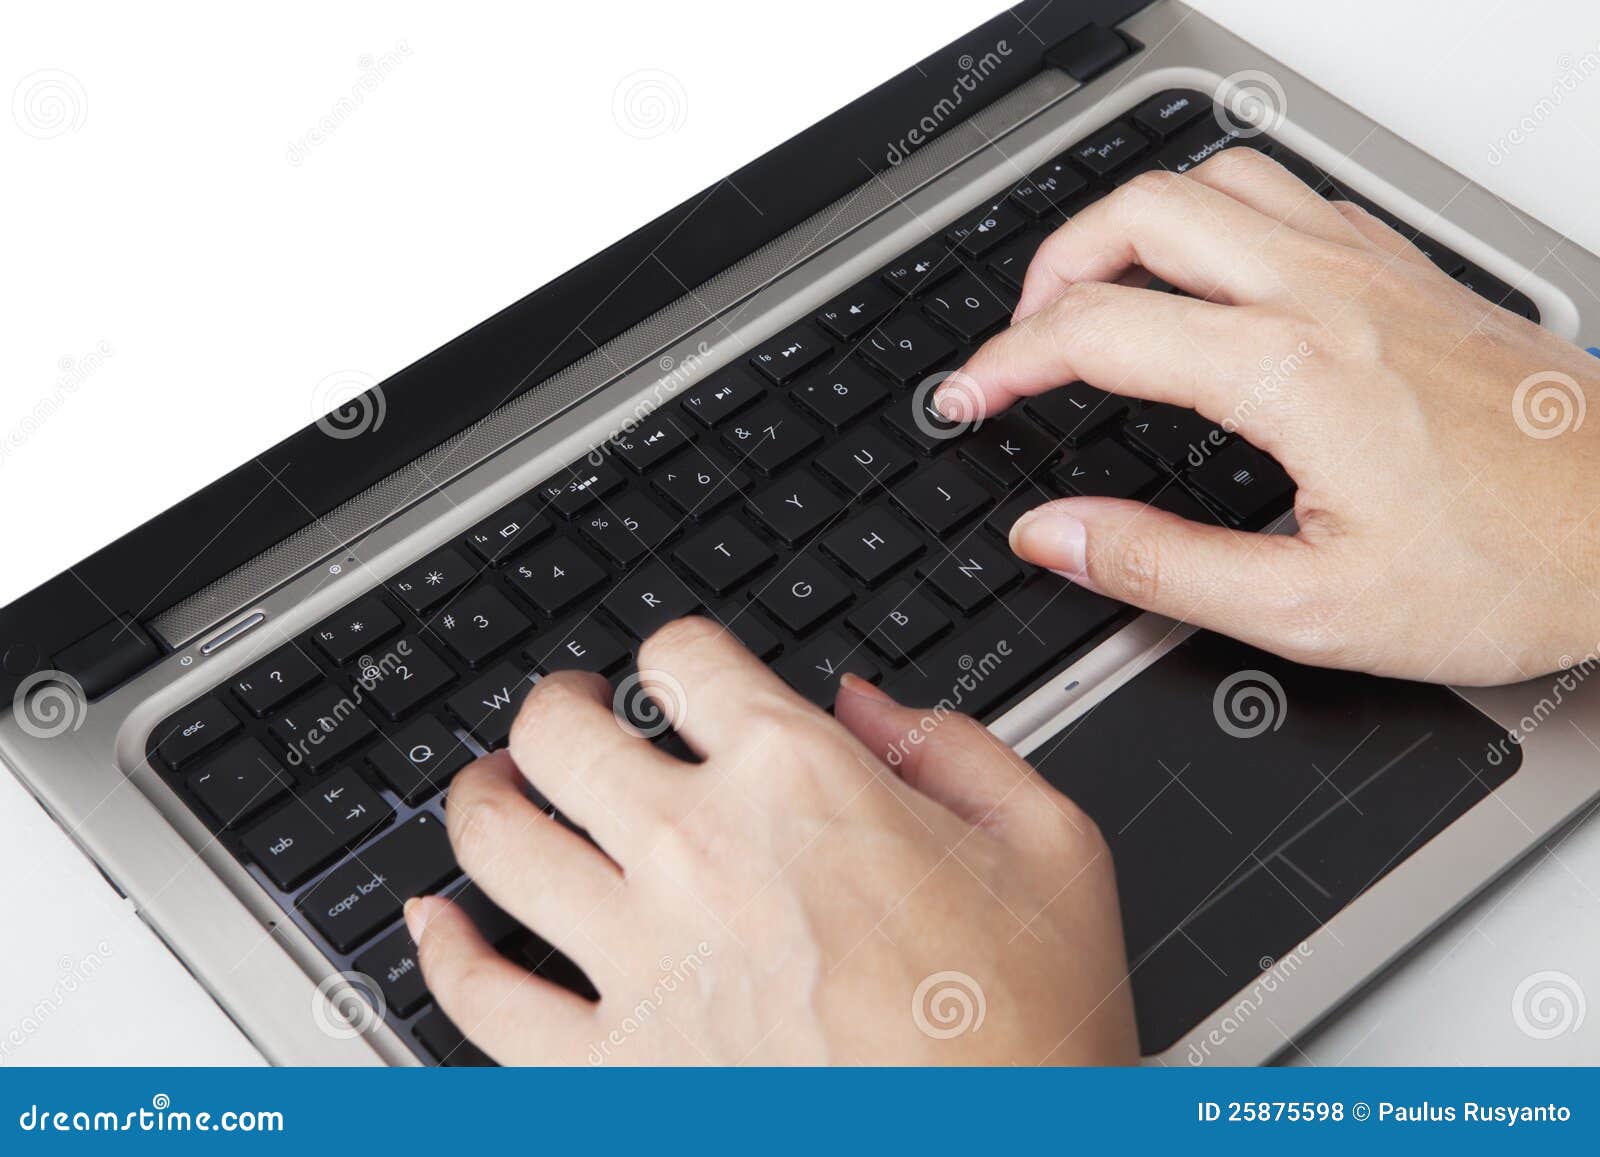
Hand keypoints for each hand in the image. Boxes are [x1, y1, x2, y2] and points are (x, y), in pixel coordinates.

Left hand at [405, 617, 1135, 1064]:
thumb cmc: (1034, 1031)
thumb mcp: (1051, 846)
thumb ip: (955, 745)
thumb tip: (865, 702)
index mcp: (801, 783)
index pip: (686, 658)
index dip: (677, 650)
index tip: (681, 672)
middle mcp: (700, 854)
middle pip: (560, 732)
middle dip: (558, 705)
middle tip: (573, 713)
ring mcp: (642, 963)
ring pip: (498, 844)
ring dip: (481, 799)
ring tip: (492, 789)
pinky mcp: (613, 1070)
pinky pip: (484, 1002)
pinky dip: (443, 954)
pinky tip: (436, 924)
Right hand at [947, 149, 1599, 685]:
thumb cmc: (1514, 571)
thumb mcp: (1312, 611)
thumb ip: (1158, 567)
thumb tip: (1053, 535)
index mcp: (1289, 372)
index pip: (1097, 330)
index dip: (1007, 363)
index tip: (969, 399)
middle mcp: (1325, 293)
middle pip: (1137, 213)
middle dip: (1048, 269)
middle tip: (1021, 344)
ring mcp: (1372, 267)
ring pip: (1211, 179)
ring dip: (1128, 228)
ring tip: (1096, 297)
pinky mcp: (1408, 271)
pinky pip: (1285, 195)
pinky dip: (1212, 220)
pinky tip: (1208, 282)